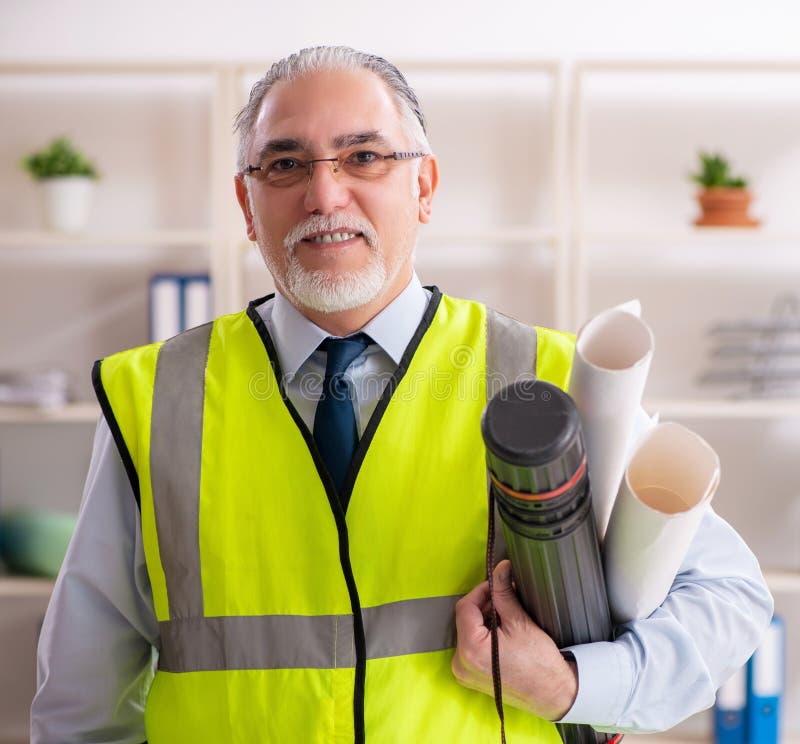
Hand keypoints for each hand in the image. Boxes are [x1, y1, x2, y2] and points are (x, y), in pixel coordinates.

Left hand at [451, 559, 577, 720]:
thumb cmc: (540, 665)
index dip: (481, 591)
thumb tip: (500, 569)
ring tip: (506, 617)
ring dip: (485, 619)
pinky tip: (502, 633)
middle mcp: (461, 663)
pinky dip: (484, 635)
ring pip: (468, 631)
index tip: (495, 584)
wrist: (554, 694)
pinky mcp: (471, 677)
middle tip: (504, 599)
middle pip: (465, 619)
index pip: (465, 607)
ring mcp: (465, 673)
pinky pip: (471, 646)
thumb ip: (504, 592)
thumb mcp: (520, 622)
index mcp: (470, 649)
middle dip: (484, 605)